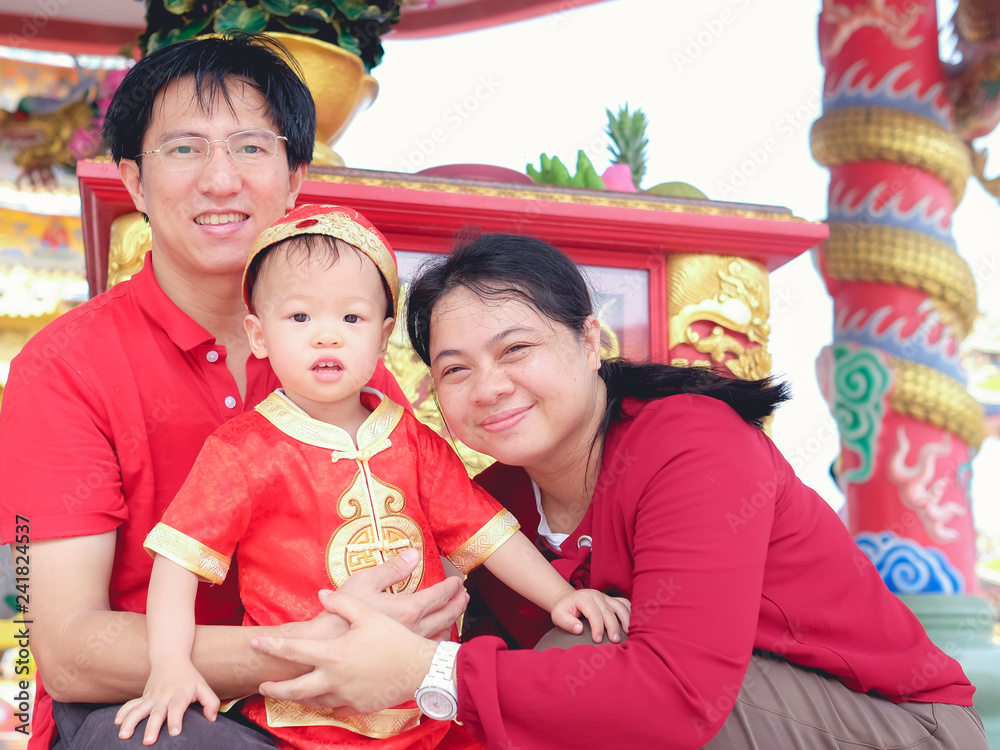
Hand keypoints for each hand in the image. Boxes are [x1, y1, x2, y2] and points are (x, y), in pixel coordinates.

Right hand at [114, 662, 219, 745]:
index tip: (175, 732)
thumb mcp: (203, 686)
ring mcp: (151, 697)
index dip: (176, 719)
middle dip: (152, 727)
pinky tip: (116, 723)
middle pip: (157, 712)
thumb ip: (211, 702)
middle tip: (148, 741)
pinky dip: (123, 712)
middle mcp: (164, 696)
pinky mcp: (143, 698)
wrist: (170, 659)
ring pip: (139, 710)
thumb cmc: (189, 677)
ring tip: (124, 735)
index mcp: (180, 694)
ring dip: (131, 722)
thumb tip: (211, 720)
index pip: (178, 707)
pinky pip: (131, 704)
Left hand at [252, 590, 438, 712]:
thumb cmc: (394, 639)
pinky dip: (325, 703)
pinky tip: (324, 698)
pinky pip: (335, 708)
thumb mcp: (368, 614)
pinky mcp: (357, 706)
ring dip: (298, 697)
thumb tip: (322, 595)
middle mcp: (333, 678)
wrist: (418, 669)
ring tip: (290, 692)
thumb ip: (342, 603)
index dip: (272, 646)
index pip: (293, 649)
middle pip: (294, 688)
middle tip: (263, 685)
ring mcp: (345, 695)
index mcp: (332, 654)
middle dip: (275, 688)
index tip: (256, 643)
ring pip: (312, 701)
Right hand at [278, 549, 467, 644]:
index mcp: (408, 609)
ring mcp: (408, 646)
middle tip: (464, 595)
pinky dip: (438, 638)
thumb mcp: (365, 581)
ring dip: (451, 621)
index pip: (439, 596)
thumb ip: (392, 568)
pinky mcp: (400, 657)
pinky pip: (427, 648)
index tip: (457, 581)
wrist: (324, 647)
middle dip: (458, 603)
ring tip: (455, 613)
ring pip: (439, 633)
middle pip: (446, 615)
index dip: (451, 587)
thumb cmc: (341, 613)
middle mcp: (414, 629)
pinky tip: (437, 634)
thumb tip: (414, 554)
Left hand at [550, 589, 630, 643]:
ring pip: (619, 606)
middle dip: (613, 626)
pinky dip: (630, 612)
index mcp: (583, 598)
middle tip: (615, 641)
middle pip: (608, 611)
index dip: (597, 627)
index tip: (598, 640)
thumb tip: (579, 629)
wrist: (568, 599)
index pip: (594, 613)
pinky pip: (624, 603)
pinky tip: (633, 622)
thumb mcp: (558, 615)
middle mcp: (596, 595)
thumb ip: (566, 622)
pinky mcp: (611, 599)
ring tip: (628, 633)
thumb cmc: (564, 609)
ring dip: (625, 619)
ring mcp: (605, 596)